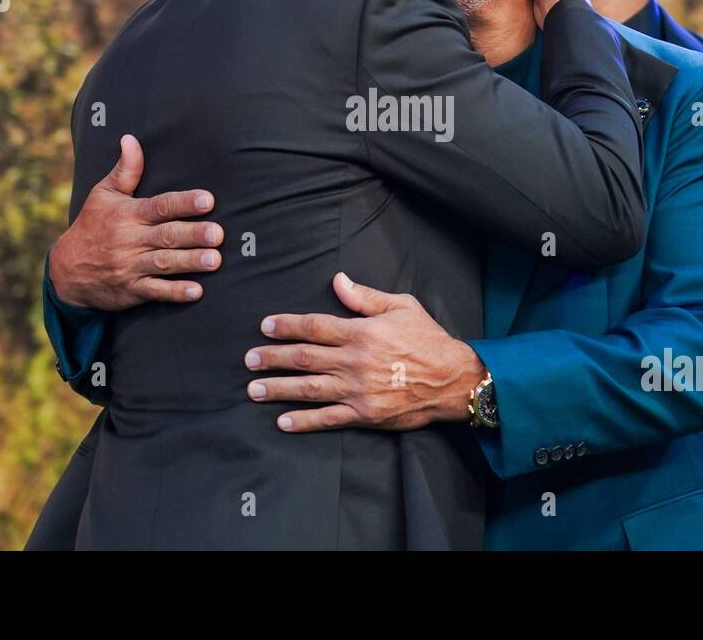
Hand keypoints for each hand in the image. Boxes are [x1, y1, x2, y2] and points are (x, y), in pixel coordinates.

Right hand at [48, 134, 223, 309]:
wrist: (66, 269)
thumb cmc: (92, 225)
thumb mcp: (103, 195)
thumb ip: (125, 170)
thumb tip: (130, 138)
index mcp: (128, 214)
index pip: (160, 206)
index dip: (184, 203)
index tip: (207, 200)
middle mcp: (131, 240)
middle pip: (166, 236)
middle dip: (193, 235)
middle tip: (218, 234)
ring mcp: (131, 266)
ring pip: (165, 264)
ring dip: (191, 263)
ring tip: (215, 260)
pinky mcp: (131, 290)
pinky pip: (155, 291)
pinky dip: (175, 293)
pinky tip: (196, 291)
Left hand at [245, 272, 484, 431]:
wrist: (453, 380)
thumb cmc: (429, 340)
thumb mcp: (402, 306)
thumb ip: (365, 297)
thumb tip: (338, 281)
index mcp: (361, 332)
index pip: (314, 326)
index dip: (286, 326)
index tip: (266, 326)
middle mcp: (354, 361)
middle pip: (303, 358)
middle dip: (272, 357)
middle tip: (249, 359)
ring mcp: (357, 390)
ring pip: (308, 389)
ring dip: (277, 389)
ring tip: (254, 389)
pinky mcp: (364, 414)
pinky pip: (328, 419)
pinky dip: (304, 422)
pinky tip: (283, 422)